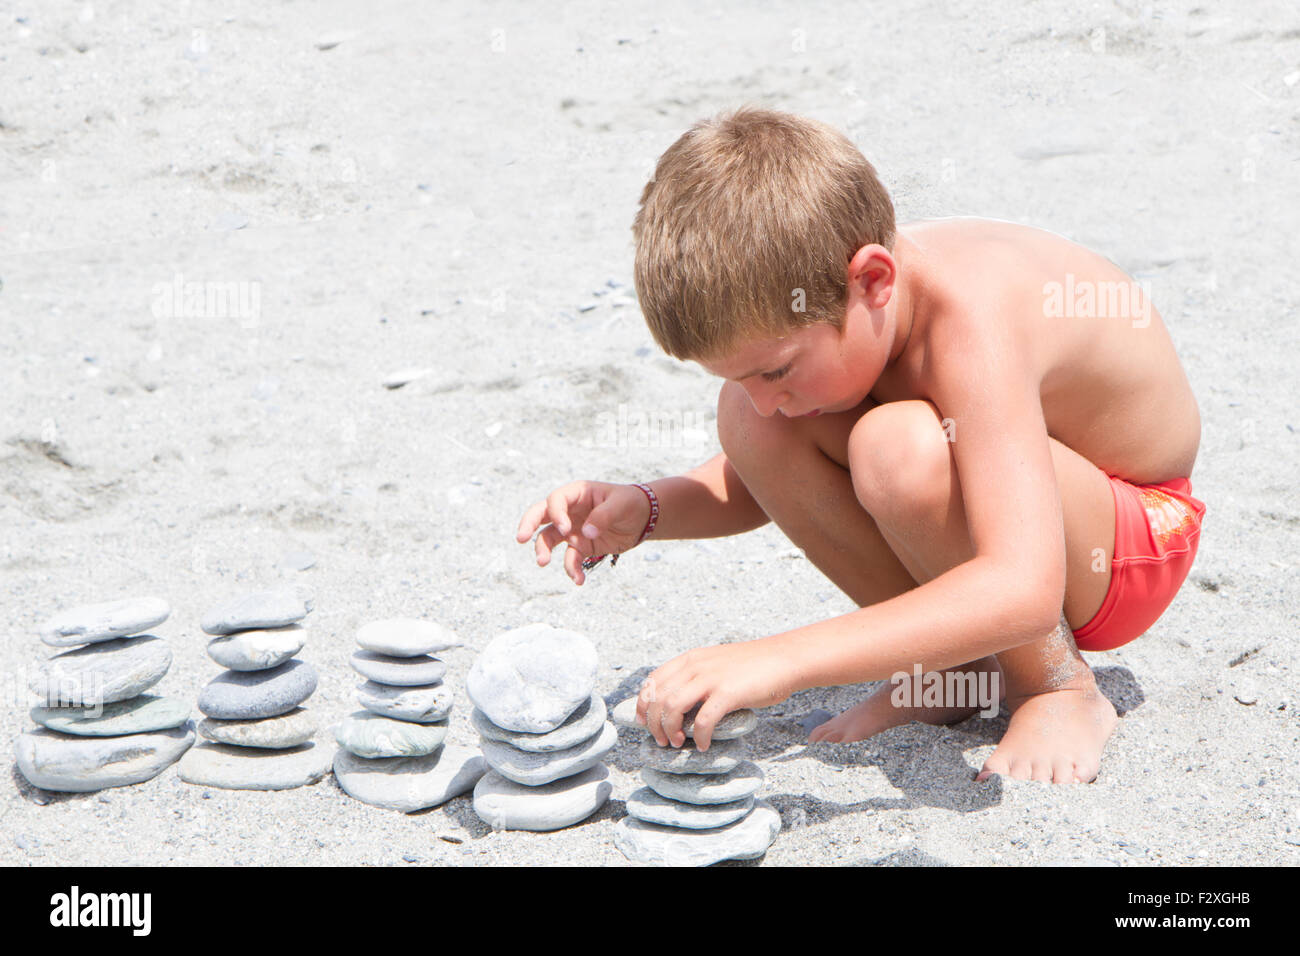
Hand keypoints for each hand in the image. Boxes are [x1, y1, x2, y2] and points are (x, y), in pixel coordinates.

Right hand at [516, 481, 651, 585]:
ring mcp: (572, 529)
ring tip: (542, 563)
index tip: (565, 529)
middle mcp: (569, 511)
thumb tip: (586, 532)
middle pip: (540, 515)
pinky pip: (570, 558)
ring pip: (549, 539)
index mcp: (577, 494)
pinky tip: (579, 580)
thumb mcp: (621, 505)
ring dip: (543, 551)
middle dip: (528, 525)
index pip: (556, 500)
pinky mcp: (580, 546)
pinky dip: (572, 569)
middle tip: (521, 539)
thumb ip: (604, 516)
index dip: (556, 513)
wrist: (643, 518)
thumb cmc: (631, 503)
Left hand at [636, 638, 793, 749]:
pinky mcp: (728, 693)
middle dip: (654, 724)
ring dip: (671, 731)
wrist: (785, 658)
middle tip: (663, 741)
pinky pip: (704, 721)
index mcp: (690, 659)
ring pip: (673, 708)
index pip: (653, 681)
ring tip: (679, 744)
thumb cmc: (752, 666)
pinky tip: (705, 746)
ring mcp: (711, 678)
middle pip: (658, 698)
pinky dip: (701, 737)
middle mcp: (695, 666)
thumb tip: (677, 705)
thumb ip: (695, 678)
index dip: (643, 704)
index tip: (644, 722)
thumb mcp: (715, 663)